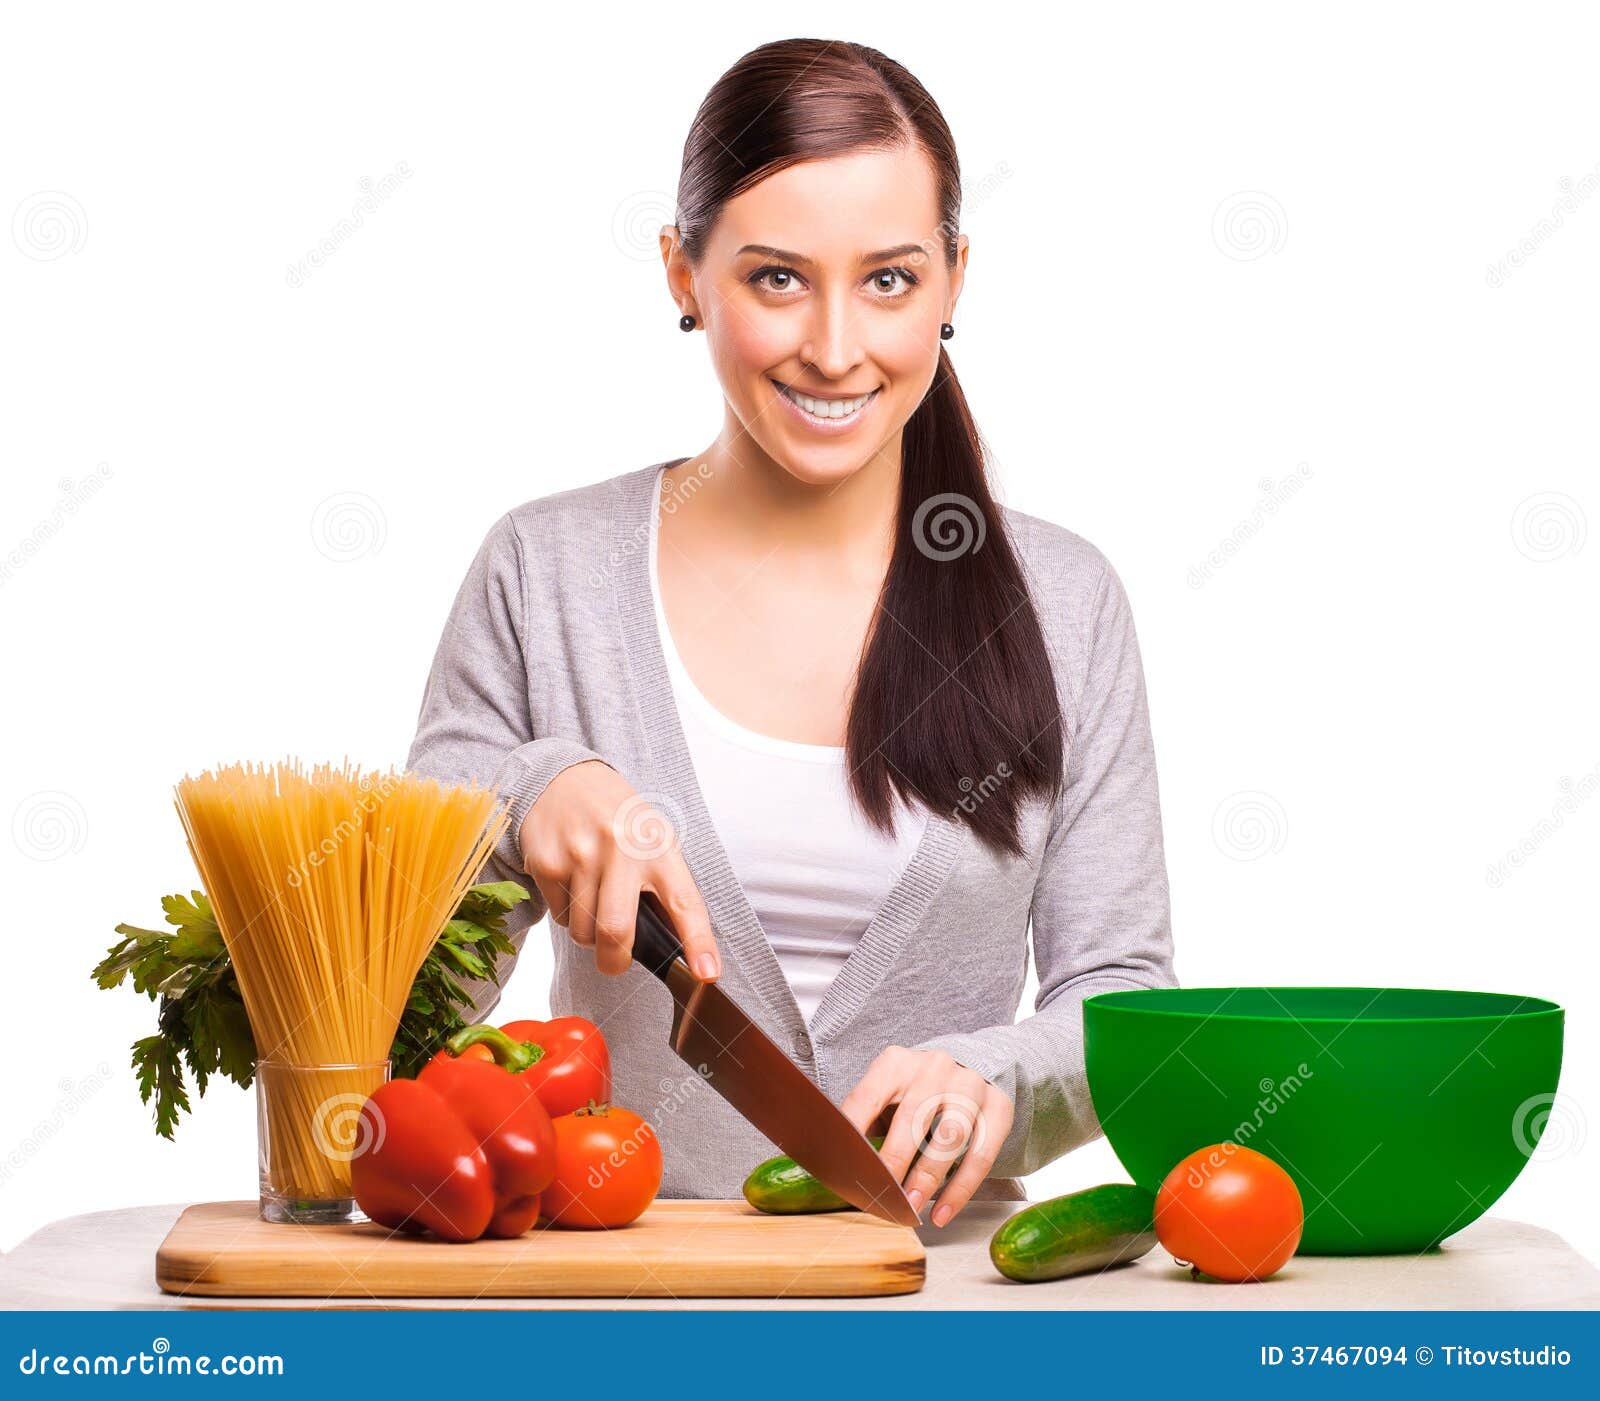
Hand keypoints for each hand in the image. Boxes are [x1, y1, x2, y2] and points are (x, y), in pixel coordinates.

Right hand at [518, 760, 720, 982]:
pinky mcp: (547, 861)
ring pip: (582, 931)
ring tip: (593, 898)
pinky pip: (558, 915)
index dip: (698, 942)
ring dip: (588, 932)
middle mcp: (621, 850)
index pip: (685, 902)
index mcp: (659, 848)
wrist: (567, 778)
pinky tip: (571, 881)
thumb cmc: (620, 819)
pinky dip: (566, 912)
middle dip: (615, 961)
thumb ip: (665, 885)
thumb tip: (677, 947)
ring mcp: (581, 855)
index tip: (706, 973)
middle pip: (616, 931)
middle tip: (615, 961)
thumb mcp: (654, 839)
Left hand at [839, 1045, 1013, 1227]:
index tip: (844, 1169)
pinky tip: (942, 1213)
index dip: (853, 1134)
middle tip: (883, 1196)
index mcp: (896, 1063)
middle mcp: (934, 1067)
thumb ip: (866, 1122)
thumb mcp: (887, 1095)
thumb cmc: (916, 1092)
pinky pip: (982, 1153)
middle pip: (912, 1117)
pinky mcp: (998, 1106)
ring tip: (912, 1208)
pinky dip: (961, 1189)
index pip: (867, 1097)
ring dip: (929, 1177)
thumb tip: (835, 1164)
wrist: (973, 1065)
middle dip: (896, 1161)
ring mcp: (970, 1084)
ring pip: (951, 1135)